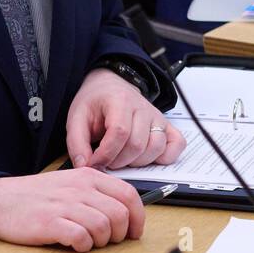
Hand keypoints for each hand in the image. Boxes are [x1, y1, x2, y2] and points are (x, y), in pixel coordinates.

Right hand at [0, 168, 144, 251]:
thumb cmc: (38, 196)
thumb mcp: (71, 184)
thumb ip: (97, 192)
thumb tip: (125, 212)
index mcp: (88, 177)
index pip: (128, 194)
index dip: (138, 217)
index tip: (133, 231)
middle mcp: (79, 188)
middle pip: (119, 214)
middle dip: (119, 234)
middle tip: (107, 240)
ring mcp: (64, 205)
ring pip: (103, 227)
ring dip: (100, 241)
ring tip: (88, 241)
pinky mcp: (49, 223)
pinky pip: (80, 238)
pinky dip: (82, 246)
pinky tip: (74, 244)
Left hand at [66, 68, 184, 169]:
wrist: (110, 86)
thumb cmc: (95, 102)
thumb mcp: (76, 118)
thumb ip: (76, 143)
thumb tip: (84, 166)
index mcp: (119, 100)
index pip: (119, 132)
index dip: (106, 154)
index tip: (95, 163)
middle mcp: (142, 107)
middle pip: (137, 144)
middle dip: (119, 161)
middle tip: (106, 161)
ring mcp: (157, 116)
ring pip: (156, 148)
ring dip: (138, 162)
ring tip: (122, 159)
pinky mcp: (167, 126)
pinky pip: (177, 144)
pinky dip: (166, 157)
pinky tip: (148, 158)